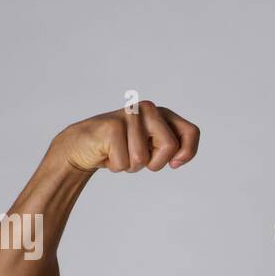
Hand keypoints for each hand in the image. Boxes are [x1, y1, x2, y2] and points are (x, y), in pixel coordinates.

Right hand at [52, 101, 199, 172]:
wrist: (83, 146)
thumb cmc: (121, 149)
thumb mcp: (151, 149)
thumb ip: (169, 148)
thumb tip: (178, 158)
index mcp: (162, 114)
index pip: (191, 132)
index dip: (188, 152)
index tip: (175, 164)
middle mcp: (148, 109)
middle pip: (170, 146)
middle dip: (155, 163)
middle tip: (138, 159)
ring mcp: (130, 115)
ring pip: (143, 158)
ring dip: (130, 166)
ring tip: (119, 153)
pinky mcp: (112, 126)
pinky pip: (124, 162)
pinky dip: (116, 166)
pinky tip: (107, 153)